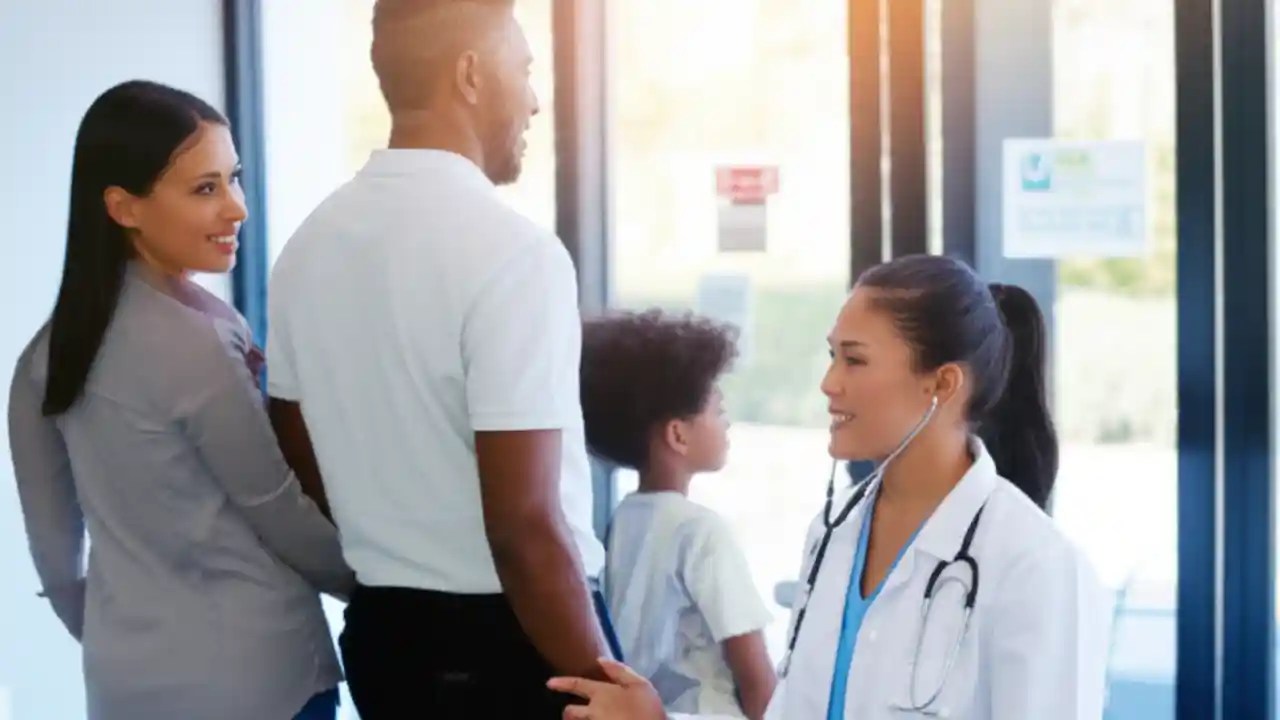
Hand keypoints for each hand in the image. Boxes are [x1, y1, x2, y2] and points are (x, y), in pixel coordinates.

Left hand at [548, 658, 666, 719]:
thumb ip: (619, 671)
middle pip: (570, 712)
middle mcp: (593, 712)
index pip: (577, 685)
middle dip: (567, 712)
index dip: (562, 683)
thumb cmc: (647, 710)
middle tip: (570, 712)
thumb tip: (600, 660)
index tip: (549, 683)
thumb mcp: (639, 685)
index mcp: (602, 693)